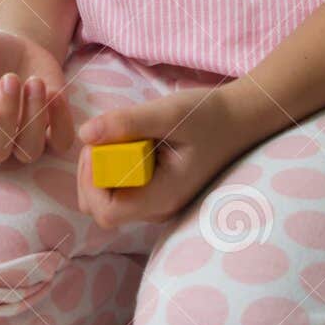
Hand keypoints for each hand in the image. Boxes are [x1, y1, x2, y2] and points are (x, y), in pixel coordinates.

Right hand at [0, 29, 75, 165]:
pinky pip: (60, 142)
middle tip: (9, 78)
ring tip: (35, 81)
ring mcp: (23, 137)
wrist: (21, 50)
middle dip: (4, 116)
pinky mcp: (52, 130)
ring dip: (34, 118)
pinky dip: (61, 122)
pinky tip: (55, 93)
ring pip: (29, 150)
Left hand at [75, 86, 238, 228]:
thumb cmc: (208, 116)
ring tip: (121, 136)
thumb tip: (85, 134)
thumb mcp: (169, 112)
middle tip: (104, 137)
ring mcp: (156, 201)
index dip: (91, 181)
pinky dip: (114, 165)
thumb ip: (127, 122)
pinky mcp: (155, 190)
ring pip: (108, 198)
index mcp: (162, 197)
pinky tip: (132, 140)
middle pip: (101, 208)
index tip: (97, 146)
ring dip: (102, 167)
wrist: (239, 119)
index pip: (106, 211)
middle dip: (92, 173)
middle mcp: (158, 207)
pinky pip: (121, 187)